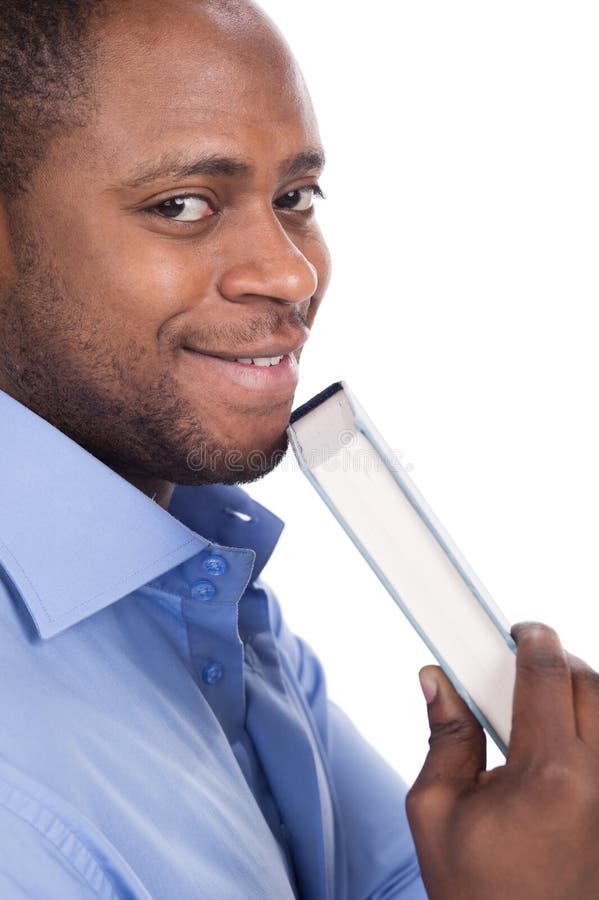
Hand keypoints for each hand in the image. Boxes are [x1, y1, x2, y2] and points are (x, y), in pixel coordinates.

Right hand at [406, 622, 598, 899]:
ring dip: (584, 694)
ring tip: (547, 705)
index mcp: (550, 775)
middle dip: (557, 662)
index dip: (533, 639)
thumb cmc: (475, 891)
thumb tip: (436, 680)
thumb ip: (445, 736)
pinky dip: (593, 730)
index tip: (520, 629)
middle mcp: (598, 782)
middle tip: (524, 666)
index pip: (547, 675)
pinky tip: (568, 743)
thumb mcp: (435, 810)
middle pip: (590, 684)